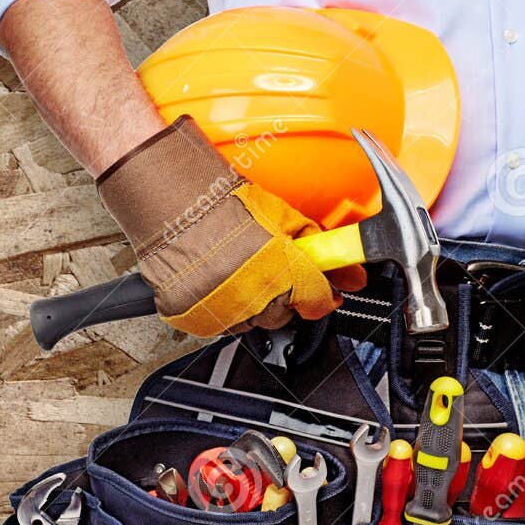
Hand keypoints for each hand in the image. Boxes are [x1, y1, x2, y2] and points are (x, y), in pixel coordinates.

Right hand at [98, 117, 362, 336]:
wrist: (172, 200)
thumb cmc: (223, 203)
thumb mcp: (282, 217)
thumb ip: (318, 249)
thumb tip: (351, 276)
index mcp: (281, 271)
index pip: (316, 300)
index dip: (319, 294)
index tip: (317, 291)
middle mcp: (251, 296)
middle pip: (280, 317)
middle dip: (280, 297)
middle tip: (266, 272)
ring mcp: (217, 308)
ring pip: (246, 324)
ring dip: (246, 305)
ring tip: (234, 273)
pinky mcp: (188, 314)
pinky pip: (211, 325)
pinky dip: (215, 310)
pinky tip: (212, 283)